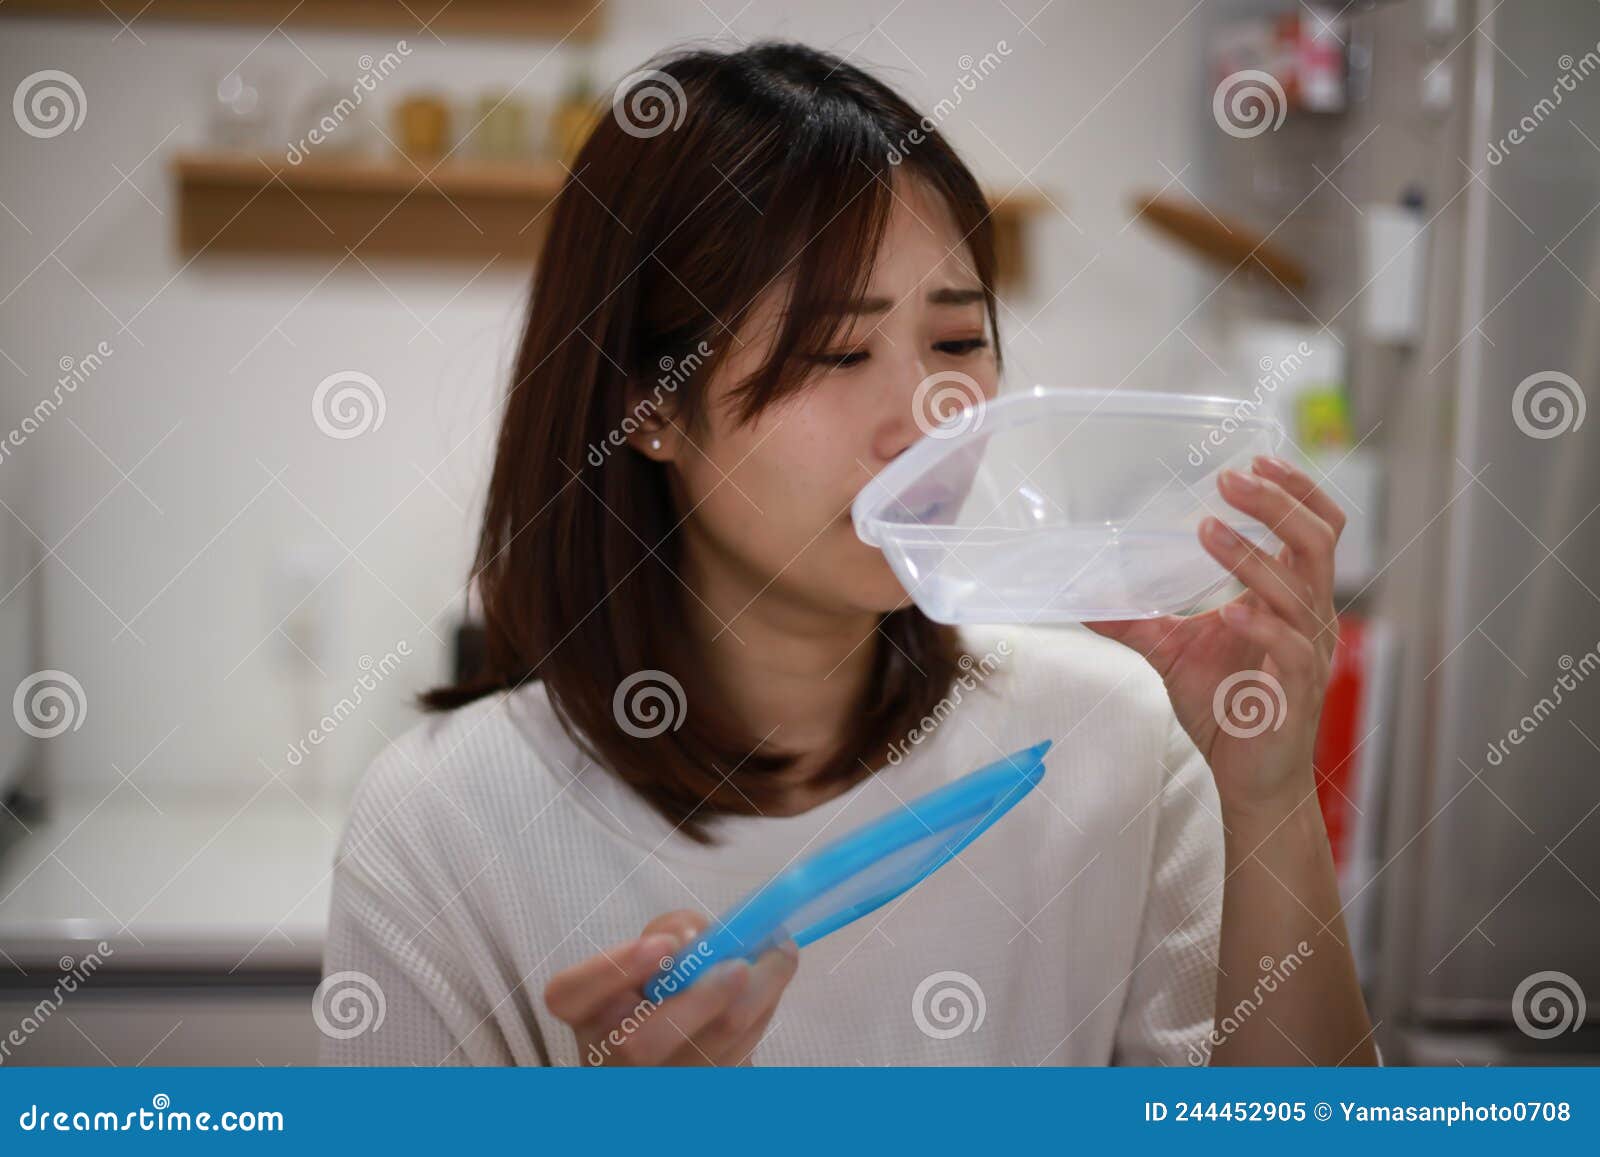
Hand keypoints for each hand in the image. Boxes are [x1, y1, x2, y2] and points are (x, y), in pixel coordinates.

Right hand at [543, 909, 797, 1065]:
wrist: (681, 1039)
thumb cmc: (663, 980)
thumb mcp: (654, 949)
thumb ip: (673, 931)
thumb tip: (701, 939)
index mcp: (584, 1010)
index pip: (571, 993)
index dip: (615, 967)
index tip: (665, 943)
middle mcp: (606, 1057)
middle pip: (640, 1044)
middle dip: (700, 1000)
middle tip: (739, 966)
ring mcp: (652, 1087)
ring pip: (705, 1057)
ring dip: (753, 1000)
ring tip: (777, 954)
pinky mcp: (700, 1092)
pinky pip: (737, 1060)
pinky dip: (762, 1016)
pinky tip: (771, 983)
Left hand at [1086, 455, 1344, 814]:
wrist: (1250, 780)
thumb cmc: (1226, 710)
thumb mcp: (1173, 652)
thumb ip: (1136, 620)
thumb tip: (1083, 595)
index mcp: (1291, 597)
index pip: (1316, 527)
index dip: (1296, 490)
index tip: (1255, 460)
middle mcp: (1309, 616)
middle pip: (1316, 541)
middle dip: (1276, 504)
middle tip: (1229, 480)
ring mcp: (1308, 652)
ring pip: (1300, 589)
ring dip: (1252, 556)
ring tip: (1208, 530)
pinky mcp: (1298, 692)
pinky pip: (1292, 649)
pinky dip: (1261, 627)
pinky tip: (1228, 612)